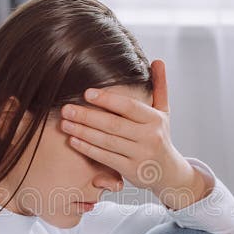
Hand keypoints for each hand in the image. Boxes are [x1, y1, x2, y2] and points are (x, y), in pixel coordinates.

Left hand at [59, 59, 207, 207]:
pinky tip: (73, 141)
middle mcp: (150, 137)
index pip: (129, 107)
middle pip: (113, 124)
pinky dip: (88, 149)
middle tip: (66, 108)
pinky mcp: (131, 171)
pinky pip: (106, 158)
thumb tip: (157, 61)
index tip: (86, 93)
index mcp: (155, 119)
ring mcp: (140, 155)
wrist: (169, 172)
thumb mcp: (163, 112)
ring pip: (107, 141)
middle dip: (87, 116)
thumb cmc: (160, 137)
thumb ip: (159, 87)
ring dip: (83, 132)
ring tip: (65, 124)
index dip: (107, 100)